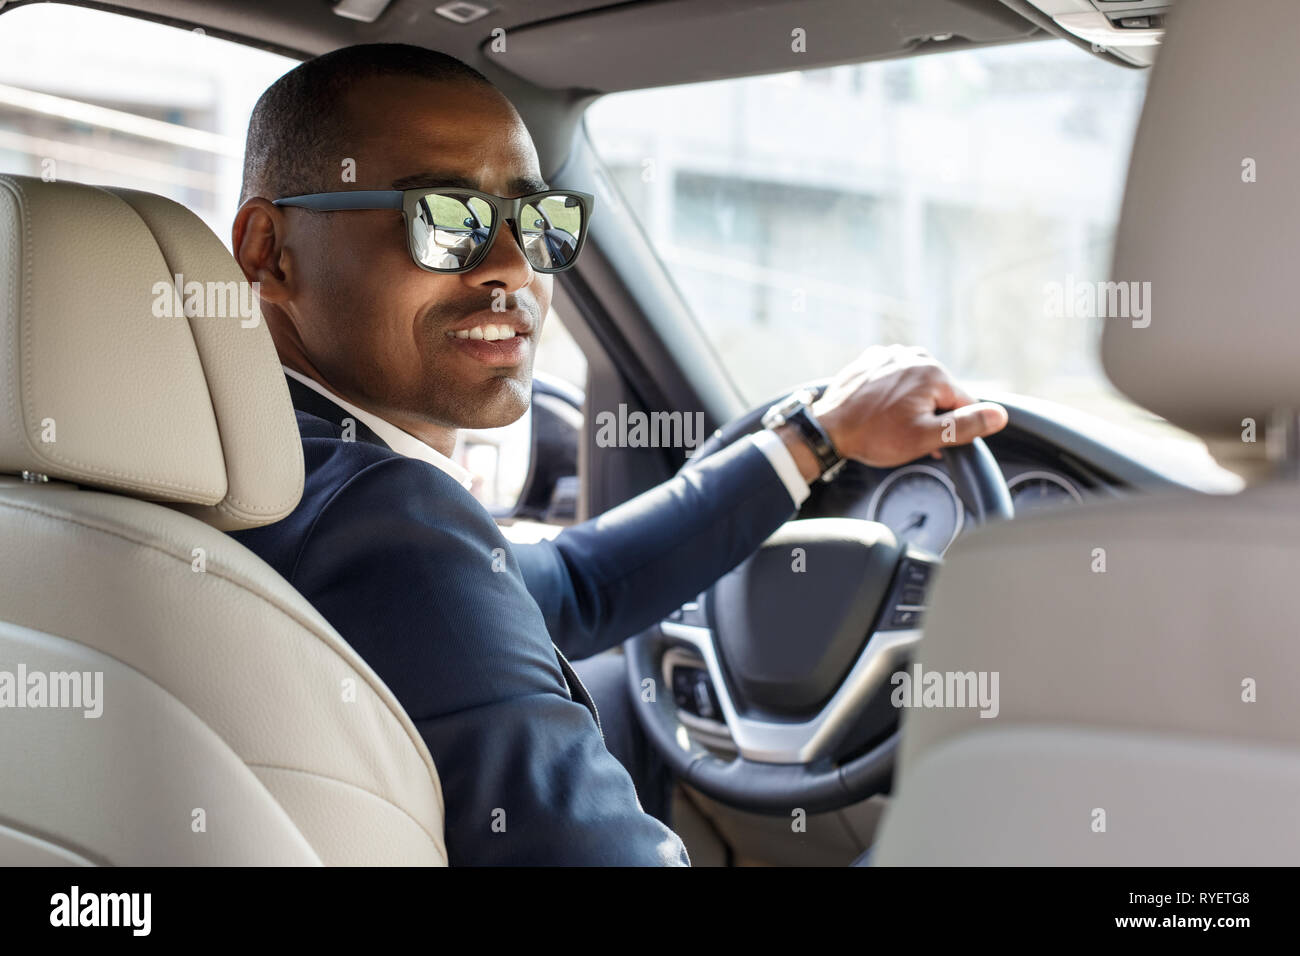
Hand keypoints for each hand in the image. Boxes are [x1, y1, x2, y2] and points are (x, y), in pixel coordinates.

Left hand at [777, 345, 1008, 480]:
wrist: (828, 430)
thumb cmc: (873, 435)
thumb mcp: (925, 438)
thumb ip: (965, 425)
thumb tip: (999, 416)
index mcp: (933, 372)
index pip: (964, 404)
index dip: (953, 427)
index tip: (934, 441)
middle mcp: (914, 356)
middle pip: (940, 393)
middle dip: (931, 416)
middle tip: (908, 436)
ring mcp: (890, 355)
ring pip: (917, 386)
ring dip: (913, 405)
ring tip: (891, 425)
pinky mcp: (872, 361)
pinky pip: (895, 379)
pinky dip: (893, 395)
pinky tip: (880, 411)